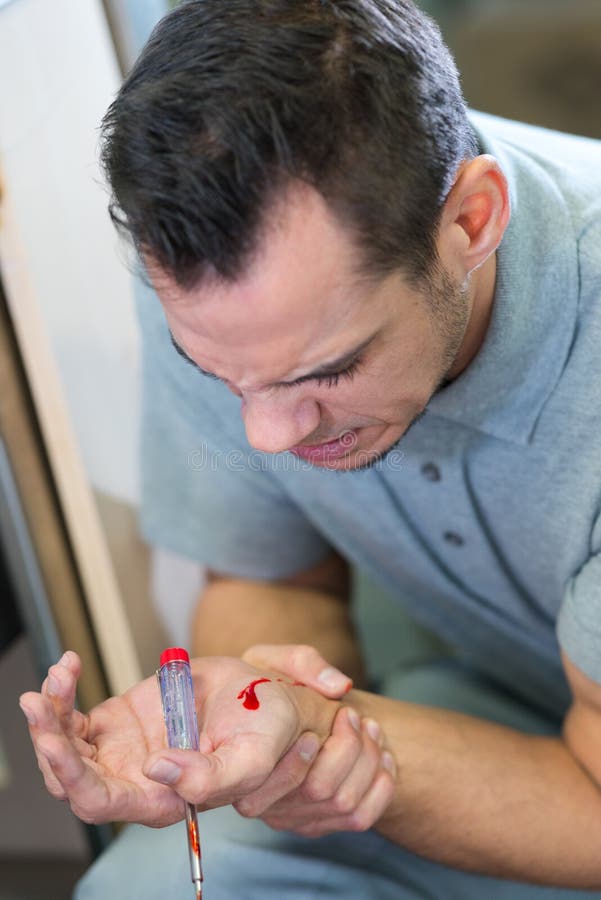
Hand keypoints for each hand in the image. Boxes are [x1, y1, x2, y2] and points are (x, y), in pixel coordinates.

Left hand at [19, 651, 338, 826]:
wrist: (266, 695)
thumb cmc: (268, 731)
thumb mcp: (253, 755)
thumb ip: (213, 776)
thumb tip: (157, 769)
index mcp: (162, 800)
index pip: (102, 802)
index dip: (74, 778)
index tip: (59, 741)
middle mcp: (133, 781)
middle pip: (69, 776)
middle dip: (47, 740)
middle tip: (39, 703)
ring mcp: (120, 750)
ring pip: (65, 746)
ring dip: (50, 713)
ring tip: (57, 675)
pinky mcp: (116, 721)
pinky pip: (74, 715)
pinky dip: (64, 691)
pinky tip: (69, 665)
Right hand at [238, 644, 395, 835]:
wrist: (249, 709)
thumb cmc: (257, 684)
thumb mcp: (268, 660)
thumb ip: (301, 663)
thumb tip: (340, 687)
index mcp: (249, 767)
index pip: (303, 778)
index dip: (337, 747)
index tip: (342, 713)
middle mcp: (263, 802)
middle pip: (325, 791)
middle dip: (355, 748)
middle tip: (355, 715)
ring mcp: (288, 816)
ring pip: (345, 805)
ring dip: (370, 762)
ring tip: (370, 728)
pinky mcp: (311, 822)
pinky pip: (357, 820)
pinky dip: (381, 790)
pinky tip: (383, 760)